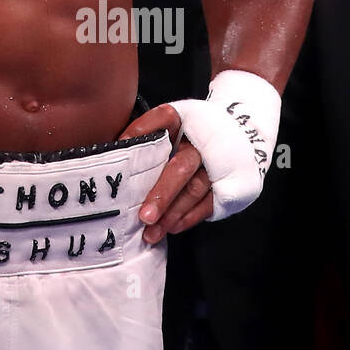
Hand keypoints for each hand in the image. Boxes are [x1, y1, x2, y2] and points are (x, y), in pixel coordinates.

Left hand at [119, 103, 213, 243]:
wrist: (238, 134)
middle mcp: (201, 141)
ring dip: (172, 214)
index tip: (120, 146)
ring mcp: (216, 164)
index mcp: (184, 119)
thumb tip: (111, 151)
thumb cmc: (188, 133)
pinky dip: (188, 217)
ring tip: (151, 231)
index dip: (140, 131)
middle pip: (180, 167)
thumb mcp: (170, 124)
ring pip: (194, 191)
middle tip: (143, 216)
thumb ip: (145, 135)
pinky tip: (171, 228)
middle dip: (162, 194)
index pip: (161, 118)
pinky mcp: (227, 183)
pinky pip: (208, 204)